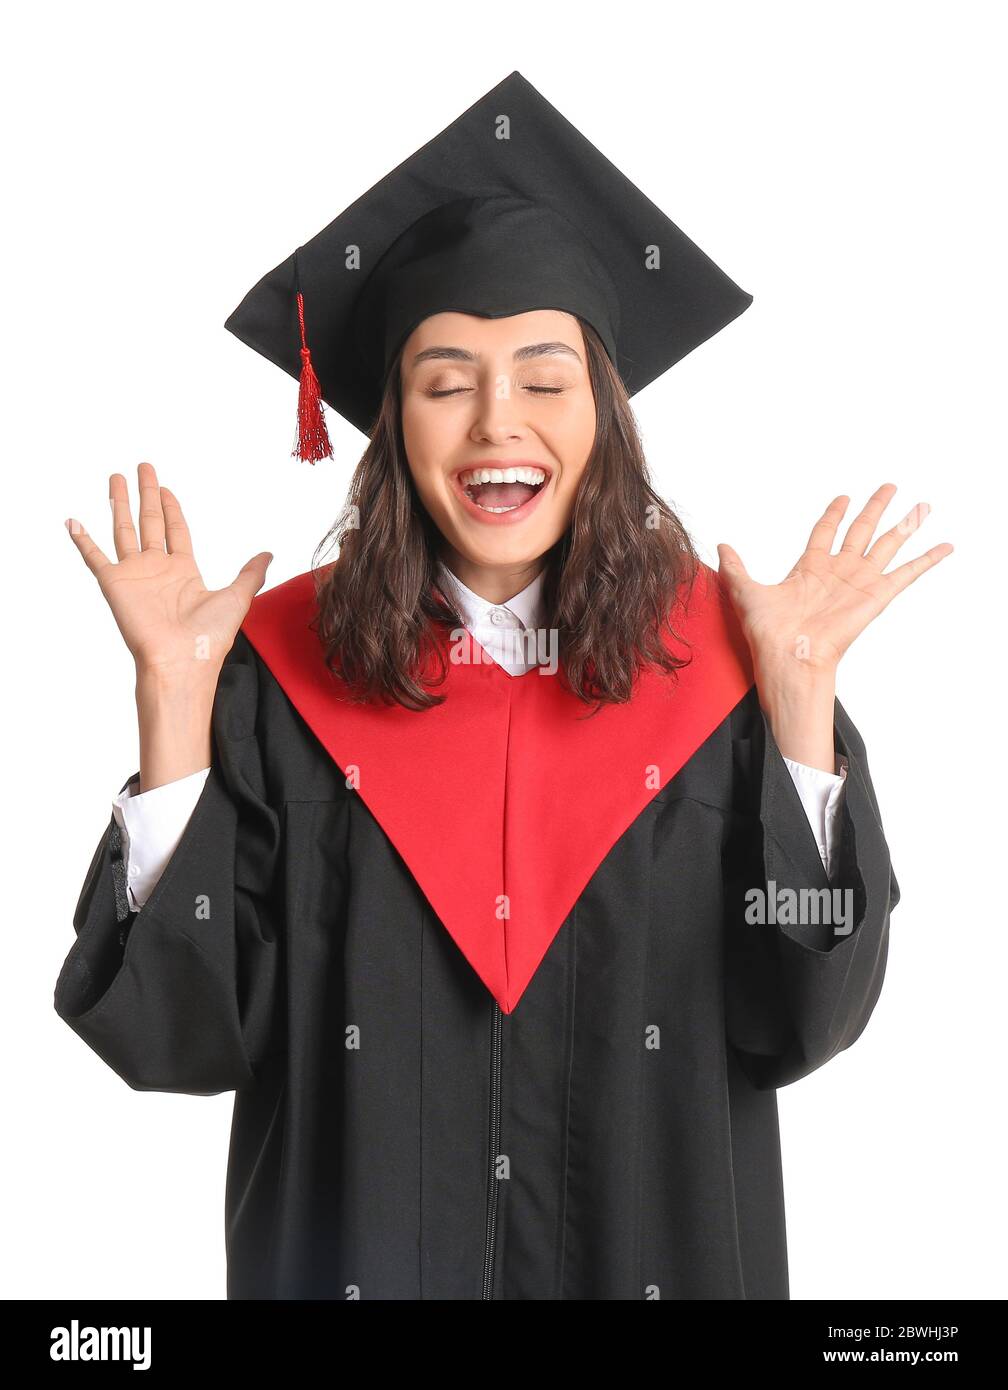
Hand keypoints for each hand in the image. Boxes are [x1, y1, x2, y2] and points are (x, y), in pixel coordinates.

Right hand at [66, 461, 272, 682]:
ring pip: (123, 529)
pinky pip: (94, 556)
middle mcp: (157, 569)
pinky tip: (72, 520)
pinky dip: (82, 539)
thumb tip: (269, 555)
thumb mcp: (237, 597)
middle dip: (146, 495)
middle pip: (149, 522)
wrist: (181, 661)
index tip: (165, 488)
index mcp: (184, 571)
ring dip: (119, 503)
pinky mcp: (114, 584)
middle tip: (143, 468)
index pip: (175, 530)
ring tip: (116, 477)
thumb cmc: (209, 637)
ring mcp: (134, 575)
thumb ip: (250, 573)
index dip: (171, 508)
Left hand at [716, 483, 952, 678]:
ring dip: (906, 524)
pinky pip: (908, 573)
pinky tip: (946, 546)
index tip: (843, 497)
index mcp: (810, 568)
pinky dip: (928, 559)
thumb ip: (736, 568)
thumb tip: (720, 547)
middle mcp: (838, 572)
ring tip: (923, 505)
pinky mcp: (877, 596)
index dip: (835, 513)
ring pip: (888, 544)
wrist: (788, 656)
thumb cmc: (767, 632)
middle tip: (889, 486)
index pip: (826, 531)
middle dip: (875, 507)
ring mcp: (860, 582)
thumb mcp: (744, 591)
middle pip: (862, 530)